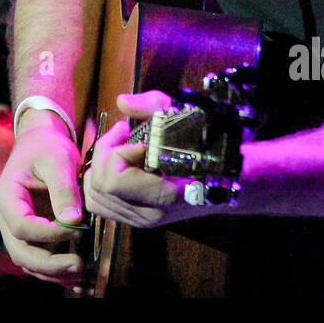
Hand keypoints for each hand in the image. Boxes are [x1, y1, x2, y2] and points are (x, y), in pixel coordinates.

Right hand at [0, 113, 87, 284]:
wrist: (41, 143)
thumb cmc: (47, 147)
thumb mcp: (58, 159)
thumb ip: (64, 188)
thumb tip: (74, 220)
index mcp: (6, 195)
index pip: (21, 225)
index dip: (49, 233)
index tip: (78, 228)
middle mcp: (6, 216)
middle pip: (20, 251)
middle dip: (50, 264)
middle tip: (79, 266)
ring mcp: (17, 228)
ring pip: (28, 261)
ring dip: (53, 273)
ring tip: (82, 275)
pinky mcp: (32, 234)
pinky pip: (39, 259)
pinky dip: (55, 271)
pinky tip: (77, 280)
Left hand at [83, 90, 209, 228]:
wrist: (228, 180)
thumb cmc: (207, 146)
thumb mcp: (185, 117)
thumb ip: (152, 106)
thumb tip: (122, 102)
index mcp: (164, 196)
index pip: (113, 182)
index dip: (117, 153)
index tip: (136, 137)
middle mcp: (150, 214)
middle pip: (99, 187)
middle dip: (106, 154)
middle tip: (123, 133)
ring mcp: (142, 220)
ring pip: (95, 197)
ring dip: (102, 167)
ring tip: (121, 147)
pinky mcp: (136, 219)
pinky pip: (101, 204)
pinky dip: (102, 181)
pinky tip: (119, 163)